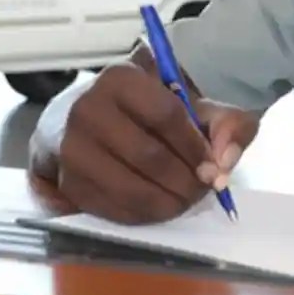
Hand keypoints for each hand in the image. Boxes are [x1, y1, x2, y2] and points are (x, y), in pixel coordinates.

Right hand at [39, 62, 258, 223]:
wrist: (87, 124)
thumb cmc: (146, 113)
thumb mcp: (191, 106)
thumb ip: (226, 123)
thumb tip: (227, 160)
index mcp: (120, 79)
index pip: (167, 115)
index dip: (196, 146)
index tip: (212, 165)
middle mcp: (87, 109)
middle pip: (149, 156)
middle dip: (185, 180)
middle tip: (202, 189)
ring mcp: (71, 149)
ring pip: (131, 189)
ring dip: (168, 203)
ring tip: (184, 200)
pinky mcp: (67, 183)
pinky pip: (114, 210)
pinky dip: (145, 215)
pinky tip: (158, 205)